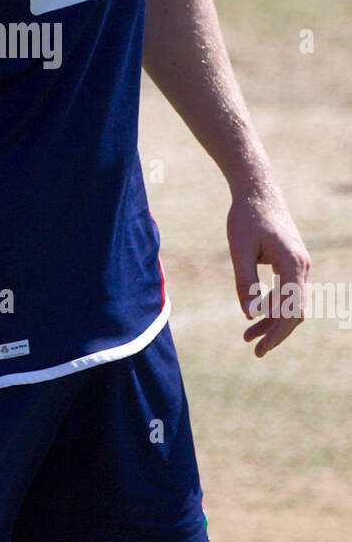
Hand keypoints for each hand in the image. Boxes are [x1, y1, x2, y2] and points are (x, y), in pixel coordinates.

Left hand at [227, 183, 310, 356]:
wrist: (257, 190)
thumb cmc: (246, 216)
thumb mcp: (239, 249)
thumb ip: (244, 282)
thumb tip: (249, 315)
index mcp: (292, 263)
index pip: (292, 309)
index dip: (278, 332)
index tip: (261, 347)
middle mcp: (302, 266)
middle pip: (296, 311)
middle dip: (276, 332)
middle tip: (255, 351)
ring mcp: (300, 264)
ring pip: (292, 303)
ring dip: (273, 321)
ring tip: (249, 338)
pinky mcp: (292, 262)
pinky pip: (288, 292)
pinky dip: (273, 306)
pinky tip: (255, 315)